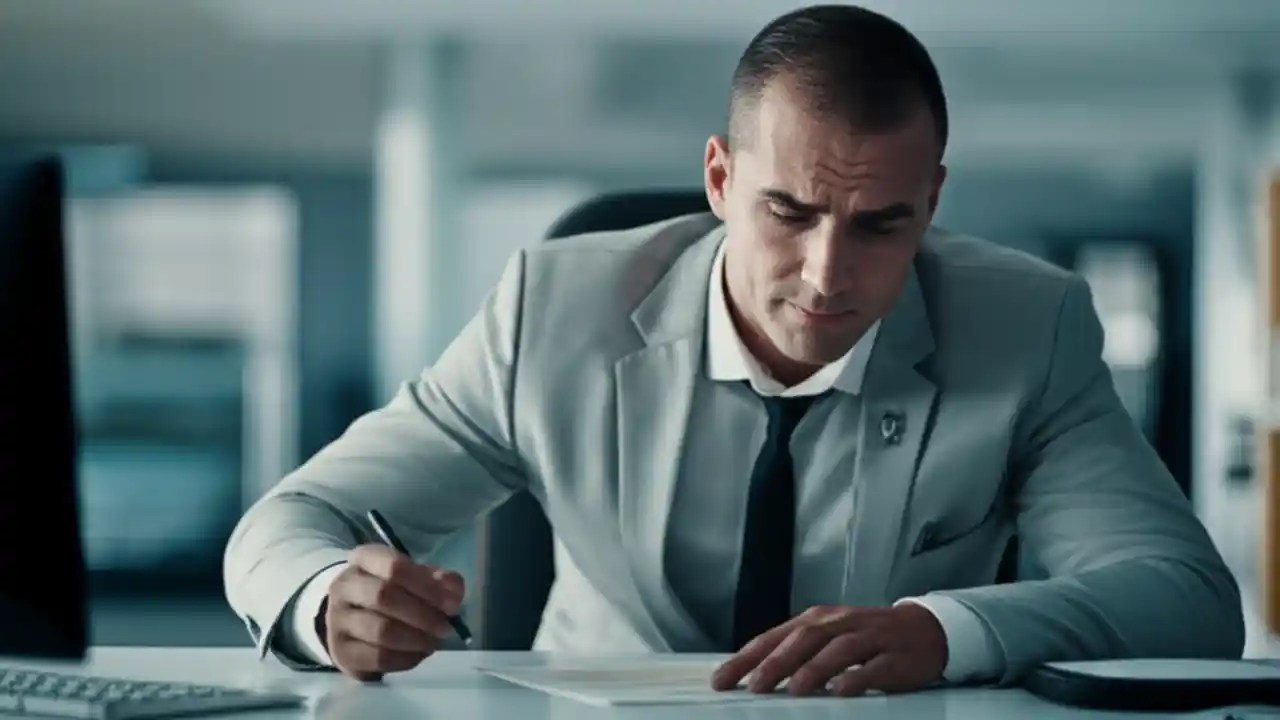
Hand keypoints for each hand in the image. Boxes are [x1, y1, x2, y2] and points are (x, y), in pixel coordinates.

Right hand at [322, 544, 464, 681]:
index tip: (452, 604)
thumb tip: (454, 593)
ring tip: (433, 642)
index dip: (428, 586)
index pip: (396, 566)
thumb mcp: (414, 577)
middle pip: (385, 597)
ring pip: (381, 630)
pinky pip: (377, 657)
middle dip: (423, 615)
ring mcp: (337, 619)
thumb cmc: (391, 591)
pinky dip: (405, 658)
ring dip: (416, 639)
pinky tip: (418, 654)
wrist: (351, 619)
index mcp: (364, 558)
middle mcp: (344, 585)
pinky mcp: (341, 652)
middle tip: (445, 628)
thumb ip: (438, 581)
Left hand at [711, 604, 946, 696]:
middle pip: (802, 640)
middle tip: (751, 686)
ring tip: (793, 690)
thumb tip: (753, 674)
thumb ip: (796, 652)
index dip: (747, 657)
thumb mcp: (828, 637)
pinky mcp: (894, 656)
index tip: (721, 679)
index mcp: (818, 620)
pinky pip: (875, 667)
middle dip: (774, 663)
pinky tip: (842, 691)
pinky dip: (857, 678)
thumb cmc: (866, 638)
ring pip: (837, 650)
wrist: (924, 629)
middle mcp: (839, 624)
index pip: (775, 637)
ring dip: (814, 669)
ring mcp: (868, 638)